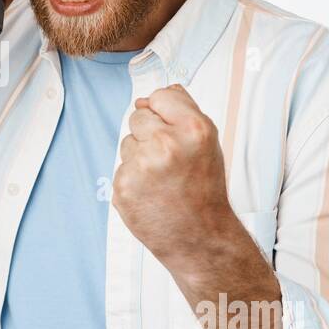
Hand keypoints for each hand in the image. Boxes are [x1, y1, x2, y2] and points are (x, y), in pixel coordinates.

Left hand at [111, 84, 234, 269]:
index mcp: (193, 129)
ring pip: (127, 142)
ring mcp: (141, 167)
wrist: (200, 236)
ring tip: (162, 178)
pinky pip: (120, 167)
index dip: (163, 112)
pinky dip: (132, 178)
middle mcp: (166, 144)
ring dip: (140, 156)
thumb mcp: (208, 141)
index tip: (171, 128)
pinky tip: (151, 192)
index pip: (159, 96)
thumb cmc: (204, 188)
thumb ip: (182, 109)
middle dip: (150, 133)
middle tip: (169, 159)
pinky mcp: (123, 187)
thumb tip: (154, 93)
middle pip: (137, 116)